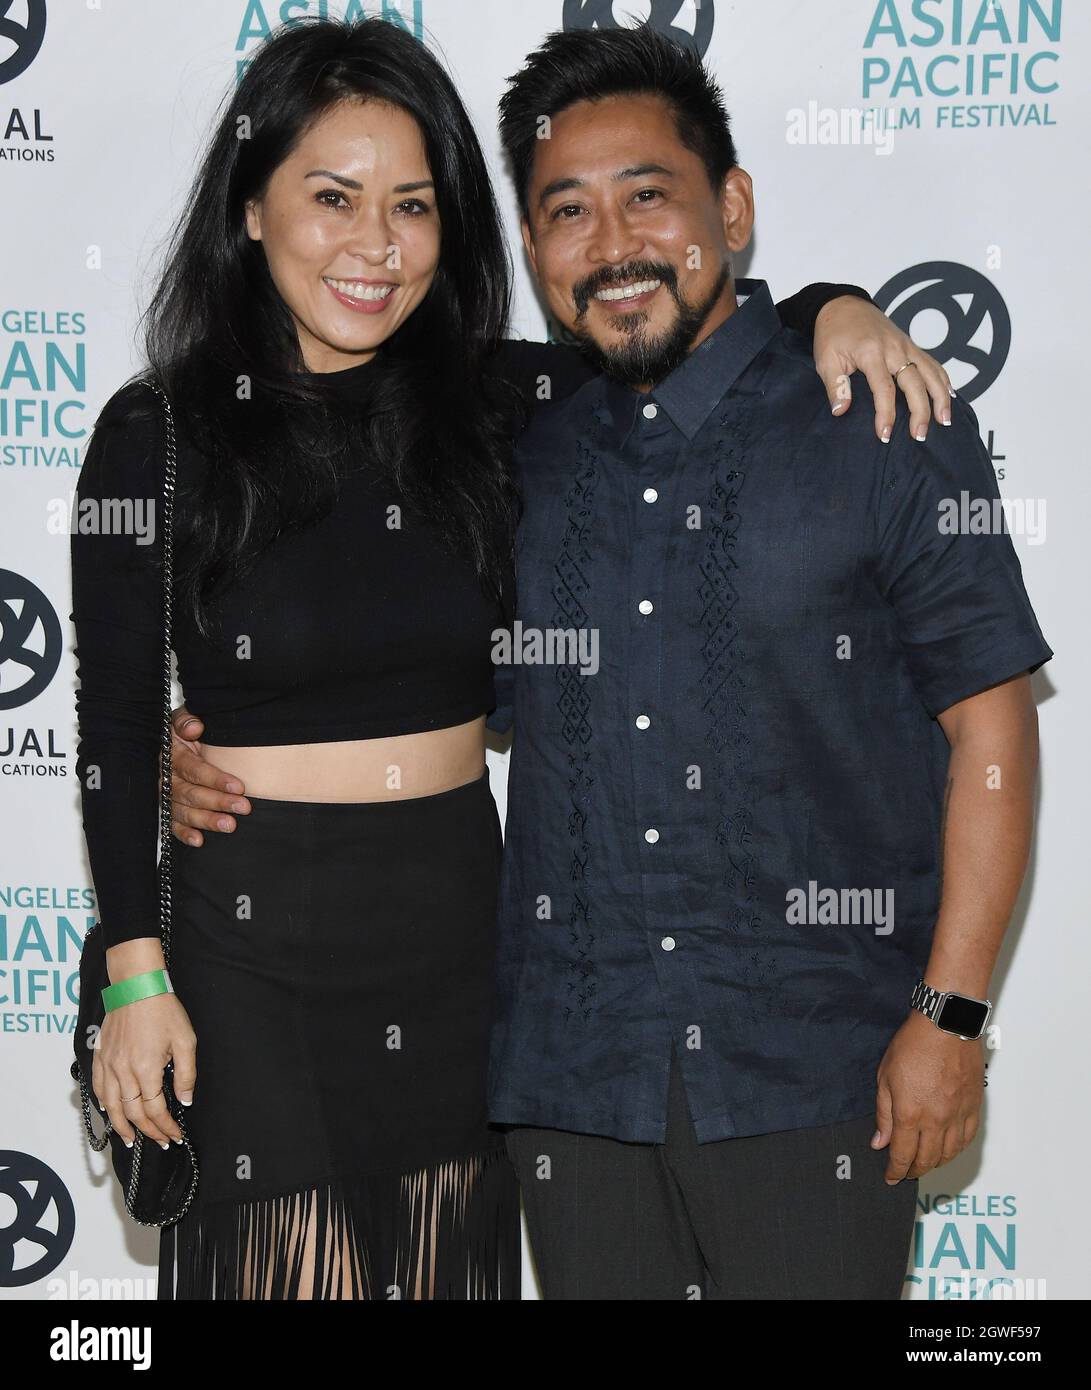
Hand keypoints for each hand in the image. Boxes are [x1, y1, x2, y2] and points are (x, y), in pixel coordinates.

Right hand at [91, 986, 196, 1147]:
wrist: (137, 986)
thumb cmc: (163, 1010)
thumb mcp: (185, 1041)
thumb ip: (186, 1075)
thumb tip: (185, 1101)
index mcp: (146, 1069)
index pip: (155, 1110)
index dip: (165, 1126)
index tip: (174, 1135)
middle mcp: (123, 1071)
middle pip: (132, 1113)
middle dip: (148, 1132)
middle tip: (159, 1142)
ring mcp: (108, 1064)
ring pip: (111, 1106)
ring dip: (121, 1127)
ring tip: (131, 1140)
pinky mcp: (100, 1056)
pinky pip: (98, 1088)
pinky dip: (103, 1104)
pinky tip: (109, 1112)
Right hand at [169, 703, 249, 845]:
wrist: (175, 740)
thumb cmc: (185, 730)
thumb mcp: (184, 719)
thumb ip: (186, 720)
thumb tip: (194, 728)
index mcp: (170, 753)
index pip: (192, 768)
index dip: (215, 779)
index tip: (239, 786)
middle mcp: (164, 776)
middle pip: (189, 793)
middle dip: (217, 802)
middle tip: (242, 807)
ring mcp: (164, 794)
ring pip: (182, 811)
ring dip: (206, 820)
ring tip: (230, 826)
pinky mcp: (166, 807)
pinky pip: (172, 824)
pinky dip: (184, 834)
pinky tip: (199, 841)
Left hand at [814, 296, 952, 442]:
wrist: (842, 305)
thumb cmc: (832, 334)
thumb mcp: (825, 360)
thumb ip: (835, 385)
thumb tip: (840, 411)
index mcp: (871, 353)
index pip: (884, 389)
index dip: (886, 414)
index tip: (884, 435)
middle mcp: (894, 348)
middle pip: (915, 383)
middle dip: (920, 411)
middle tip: (920, 435)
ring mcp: (906, 345)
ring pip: (931, 372)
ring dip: (941, 396)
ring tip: (944, 420)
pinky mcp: (910, 345)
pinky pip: (932, 363)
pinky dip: (943, 379)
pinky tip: (950, 396)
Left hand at [873, 1010, 983, 1183]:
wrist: (945, 1025)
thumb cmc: (913, 1045)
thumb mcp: (885, 1077)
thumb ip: (884, 1114)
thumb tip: (879, 1142)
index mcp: (910, 1114)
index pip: (902, 1155)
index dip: (895, 1171)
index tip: (891, 1177)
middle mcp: (936, 1120)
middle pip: (927, 1160)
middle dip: (914, 1170)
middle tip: (906, 1172)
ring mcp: (958, 1115)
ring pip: (949, 1154)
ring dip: (935, 1164)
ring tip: (925, 1163)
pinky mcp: (974, 1107)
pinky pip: (967, 1139)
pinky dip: (956, 1150)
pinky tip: (948, 1149)